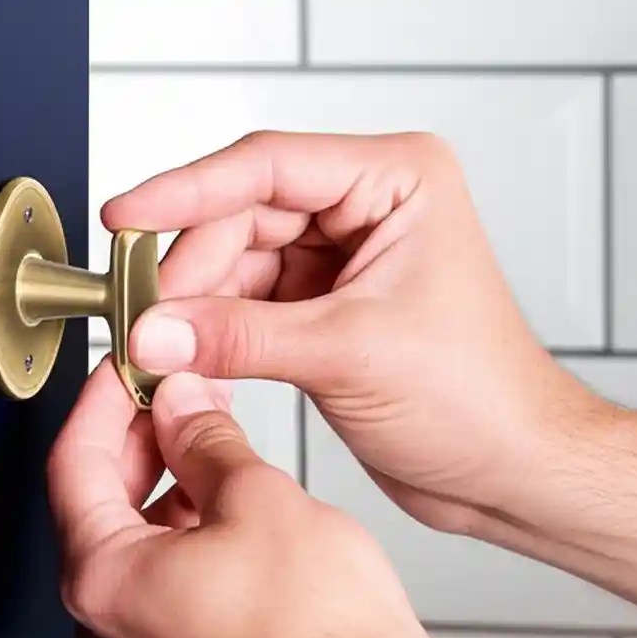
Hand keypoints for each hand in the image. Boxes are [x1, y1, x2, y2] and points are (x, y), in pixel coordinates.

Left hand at [47, 365, 489, 637]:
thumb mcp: (257, 499)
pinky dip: (184, 523)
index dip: (104, 399)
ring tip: (208, 430)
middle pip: (97, 497)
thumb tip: (180, 404)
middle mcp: (107, 620)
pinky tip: (223, 492)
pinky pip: (160, 571)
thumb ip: (204, 439)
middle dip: (140, 434)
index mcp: (102, 579)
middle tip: (175, 385)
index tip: (128, 365)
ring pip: (133, 534)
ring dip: (166, 476)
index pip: (73, 461)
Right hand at [106, 131, 594, 535]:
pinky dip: (213, 331)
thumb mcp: (347, 355)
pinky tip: (186, 357)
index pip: (267, 166)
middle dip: (188, 268)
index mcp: (397, 182)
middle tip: (138, 312)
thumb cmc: (480, 399)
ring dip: (195, 305)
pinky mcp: (324, 305)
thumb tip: (154, 331)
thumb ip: (238, 338)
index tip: (126, 215)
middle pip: (242, 215)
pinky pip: (246, 303)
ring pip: (237, 261)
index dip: (186, 191)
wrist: (510, 471)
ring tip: (156, 345)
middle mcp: (368, 207)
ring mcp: (343, 256)